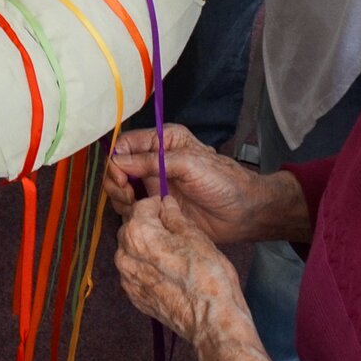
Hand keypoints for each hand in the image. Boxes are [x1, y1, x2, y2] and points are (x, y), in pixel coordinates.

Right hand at [105, 125, 271, 243]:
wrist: (244, 213)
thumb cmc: (223, 181)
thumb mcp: (189, 164)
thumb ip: (153, 161)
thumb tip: (117, 161)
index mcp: (163, 142)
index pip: (126, 144)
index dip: (117, 160)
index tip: (121, 178)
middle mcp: (154, 162)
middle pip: (118, 168)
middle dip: (115, 181)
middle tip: (127, 195)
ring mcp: (154, 187)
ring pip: (121, 190)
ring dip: (120, 199)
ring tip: (135, 208)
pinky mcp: (157, 209)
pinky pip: (133, 210)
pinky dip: (130, 214)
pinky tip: (142, 219)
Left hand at [114, 195, 245, 343]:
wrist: (211, 321)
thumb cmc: (208, 276)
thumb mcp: (195, 236)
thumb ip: (175, 216)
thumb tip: (166, 204)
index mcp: (137, 234)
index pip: (141, 206)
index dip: (158, 205)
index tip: (171, 210)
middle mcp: (124, 255)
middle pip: (132, 228)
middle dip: (149, 225)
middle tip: (175, 233)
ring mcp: (128, 279)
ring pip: (132, 252)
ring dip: (146, 248)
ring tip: (173, 255)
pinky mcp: (134, 297)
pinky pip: (136, 273)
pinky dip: (147, 269)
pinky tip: (169, 274)